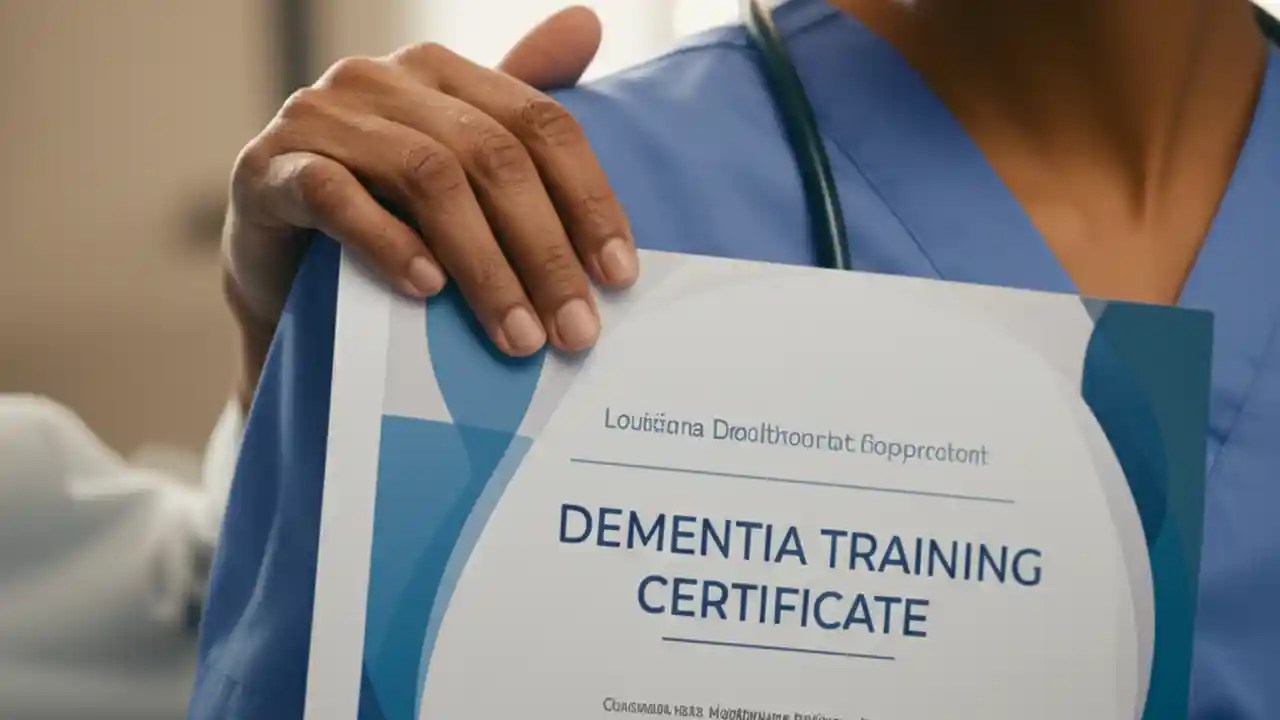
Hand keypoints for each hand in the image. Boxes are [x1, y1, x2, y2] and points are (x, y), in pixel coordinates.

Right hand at [223, 7, 636, 405]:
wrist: (280, 271)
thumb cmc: (383, 215)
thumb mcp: (459, 167)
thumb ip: (520, 113)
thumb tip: (588, 22)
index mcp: (440, 71)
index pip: (538, 123)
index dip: (587, 199)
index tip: (619, 276)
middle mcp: (380, 79)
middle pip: (491, 155)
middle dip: (544, 250)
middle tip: (575, 329)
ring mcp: (320, 116)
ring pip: (428, 178)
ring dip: (484, 265)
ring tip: (518, 334)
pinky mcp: (269, 167)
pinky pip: (336, 197)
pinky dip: (389, 243)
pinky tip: (428, 290)